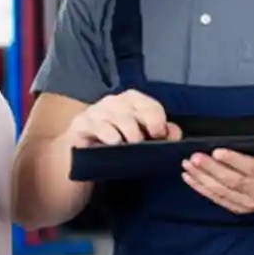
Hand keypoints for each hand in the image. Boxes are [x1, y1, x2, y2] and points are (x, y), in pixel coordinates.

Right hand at [63, 89, 182, 148]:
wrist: (80, 154)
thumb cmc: (114, 143)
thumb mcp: (138, 137)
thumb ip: (159, 133)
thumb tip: (174, 133)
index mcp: (130, 101)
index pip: (150, 105)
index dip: (158, 121)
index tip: (159, 137)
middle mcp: (113, 101)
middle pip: (134, 111)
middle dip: (142, 130)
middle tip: (143, 146)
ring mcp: (96, 111)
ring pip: (119, 119)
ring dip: (129, 135)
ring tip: (130, 149)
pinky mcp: (81, 124)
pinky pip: (99, 127)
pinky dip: (110, 136)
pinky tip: (114, 144)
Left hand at [182, 134, 253, 213]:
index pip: (252, 169)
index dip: (234, 161)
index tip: (216, 151)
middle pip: (232, 181)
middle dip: (211, 169)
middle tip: (195, 157)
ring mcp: (249, 203)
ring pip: (222, 191)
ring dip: (202, 179)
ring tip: (187, 165)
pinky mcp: (240, 208)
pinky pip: (218, 199)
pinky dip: (202, 189)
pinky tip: (189, 178)